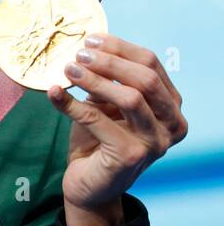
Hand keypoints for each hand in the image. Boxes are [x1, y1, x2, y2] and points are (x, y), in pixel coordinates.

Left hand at [47, 32, 186, 225]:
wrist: (89, 186)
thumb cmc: (97, 142)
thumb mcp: (106, 106)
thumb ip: (109, 82)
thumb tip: (89, 47)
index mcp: (171, 107)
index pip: (152, 66)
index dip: (121, 48)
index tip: (91, 39)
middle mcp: (171, 125)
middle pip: (146, 79)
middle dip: (110, 61)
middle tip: (78, 54)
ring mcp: (154, 143)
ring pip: (129, 98)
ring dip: (95, 80)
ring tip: (67, 70)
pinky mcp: (130, 156)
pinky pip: (98, 120)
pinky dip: (72, 104)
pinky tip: (53, 93)